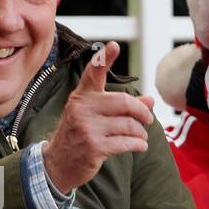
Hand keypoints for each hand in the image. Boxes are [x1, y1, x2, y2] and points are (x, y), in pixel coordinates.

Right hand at [42, 41, 155, 194]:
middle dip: (142, 112)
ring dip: (141, 132)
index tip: (114, 46)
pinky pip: (126, 142)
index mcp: (82, 96)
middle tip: (148, 119)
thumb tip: (151, 100)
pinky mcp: (94, 147)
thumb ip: (122, 106)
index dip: (105, 59)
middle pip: (124, 102)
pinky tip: (140, 146)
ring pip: (129, 124)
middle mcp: (82, 109)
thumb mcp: (95, 116)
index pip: (93, 73)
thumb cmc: (79, 134)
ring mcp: (87, 128)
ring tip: (141, 136)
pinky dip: (138, 144)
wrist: (58, 163)